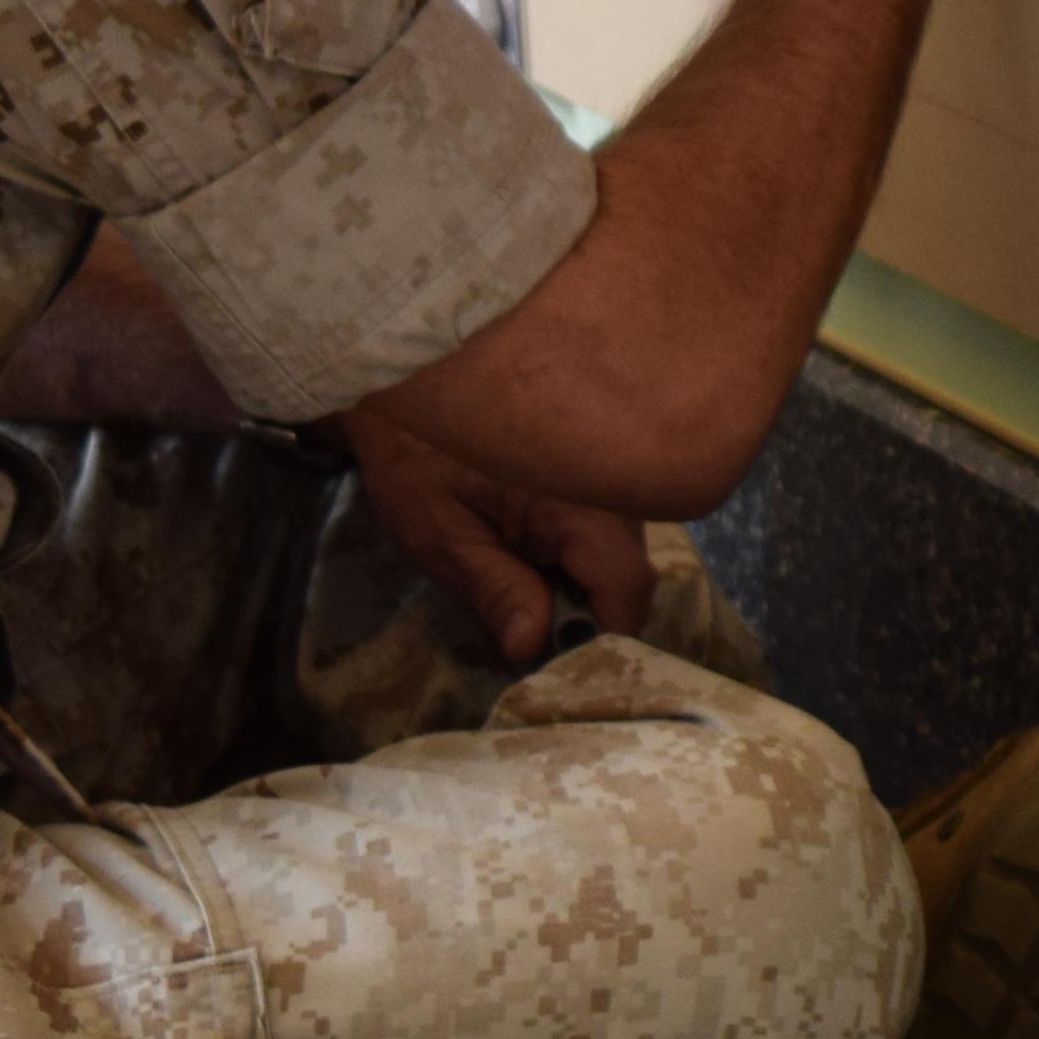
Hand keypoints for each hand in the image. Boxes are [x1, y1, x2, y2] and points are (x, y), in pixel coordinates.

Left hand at [340, 398, 655, 664]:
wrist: (409, 369)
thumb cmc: (415, 448)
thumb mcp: (438, 526)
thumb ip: (492, 587)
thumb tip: (531, 647)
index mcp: (582, 498)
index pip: (626, 589)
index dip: (595, 639)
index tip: (550, 669)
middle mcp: (614, 488)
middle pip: (628, 580)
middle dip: (582, 619)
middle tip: (520, 638)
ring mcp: (610, 481)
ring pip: (618, 561)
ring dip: (575, 591)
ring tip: (517, 600)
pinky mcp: (596, 479)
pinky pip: (604, 538)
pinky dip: (572, 563)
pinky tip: (527, 567)